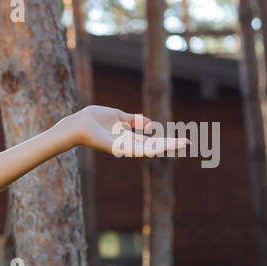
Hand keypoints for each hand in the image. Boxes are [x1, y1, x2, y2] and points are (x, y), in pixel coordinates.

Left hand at [64, 105, 190, 157]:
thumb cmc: (93, 119)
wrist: (77, 124)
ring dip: (165, 147)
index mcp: (128, 137)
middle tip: (189, 144)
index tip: (182, 139)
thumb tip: (151, 125)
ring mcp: (123, 148)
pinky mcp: (117, 148)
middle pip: (153, 146)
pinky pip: (135, 149)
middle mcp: (128, 145)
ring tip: (182, 144)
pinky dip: (149, 148)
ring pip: (148, 149)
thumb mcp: (118, 116)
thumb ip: (134, 120)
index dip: (166, 140)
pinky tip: (162, 147)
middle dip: (170, 145)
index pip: (151, 140)